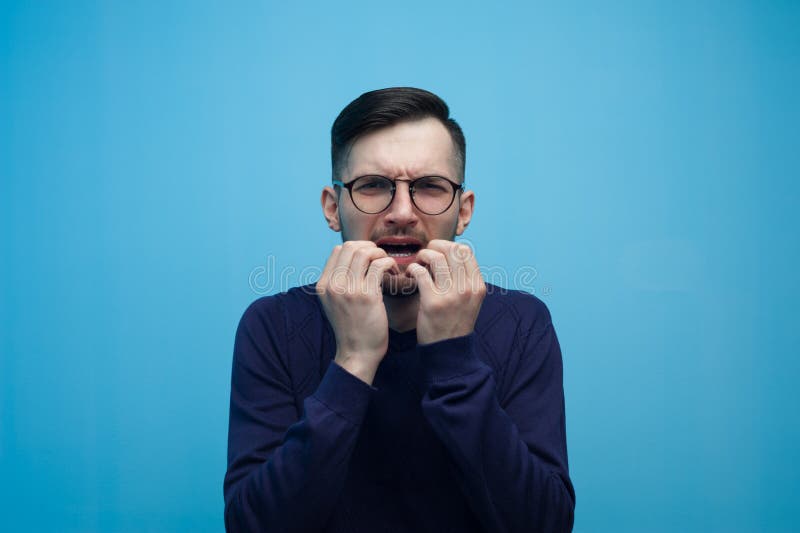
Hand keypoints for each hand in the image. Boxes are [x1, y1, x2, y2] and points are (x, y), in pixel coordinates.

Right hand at [317, 241, 398, 383]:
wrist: (357, 353)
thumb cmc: (351, 328)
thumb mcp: (334, 304)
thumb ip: (338, 283)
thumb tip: (351, 261)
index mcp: (323, 285)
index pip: (338, 250)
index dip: (357, 249)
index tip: (369, 259)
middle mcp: (332, 285)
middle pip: (350, 247)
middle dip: (369, 248)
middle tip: (380, 259)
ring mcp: (348, 289)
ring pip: (365, 253)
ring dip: (380, 254)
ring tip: (387, 265)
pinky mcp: (366, 295)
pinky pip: (379, 265)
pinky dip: (389, 264)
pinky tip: (393, 273)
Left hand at [407, 239, 485, 344]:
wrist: (448, 350)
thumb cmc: (455, 321)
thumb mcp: (470, 300)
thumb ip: (465, 279)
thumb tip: (452, 253)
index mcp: (478, 285)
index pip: (466, 251)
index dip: (450, 246)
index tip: (440, 253)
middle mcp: (467, 288)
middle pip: (452, 250)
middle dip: (436, 246)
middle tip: (426, 255)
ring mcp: (451, 295)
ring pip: (436, 258)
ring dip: (423, 255)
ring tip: (418, 263)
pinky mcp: (432, 302)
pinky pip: (420, 272)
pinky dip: (413, 268)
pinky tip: (411, 274)